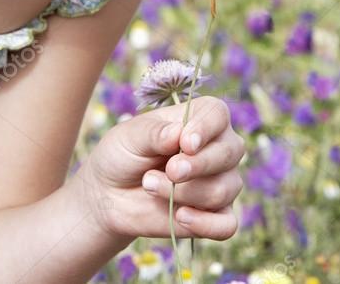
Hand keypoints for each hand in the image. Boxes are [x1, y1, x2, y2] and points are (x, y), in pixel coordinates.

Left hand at [76, 95, 245, 241]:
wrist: (110, 194)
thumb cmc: (124, 155)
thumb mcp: (130, 137)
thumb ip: (155, 133)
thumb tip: (179, 134)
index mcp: (200, 118)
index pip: (218, 115)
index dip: (206, 129)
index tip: (185, 143)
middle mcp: (218, 148)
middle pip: (229, 153)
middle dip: (198, 165)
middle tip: (168, 171)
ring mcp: (221, 182)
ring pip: (223, 189)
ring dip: (185, 192)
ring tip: (150, 185)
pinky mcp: (214, 215)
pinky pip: (227, 224)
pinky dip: (206, 224)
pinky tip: (180, 216)